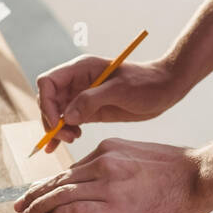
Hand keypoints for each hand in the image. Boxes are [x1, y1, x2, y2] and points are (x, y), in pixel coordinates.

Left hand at [13, 137, 212, 212]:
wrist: (198, 176)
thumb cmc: (176, 170)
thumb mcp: (139, 157)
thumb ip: (116, 167)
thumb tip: (100, 187)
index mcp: (108, 149)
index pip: (70, 169)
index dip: (50, 184)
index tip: (39, 193)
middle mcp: (103, 162)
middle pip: (59, 179)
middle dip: (35, 193)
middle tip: (19, 205)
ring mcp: (107, 182)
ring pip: (60, 194)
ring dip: (39, 206)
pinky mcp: (114, 203)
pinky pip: (75, 209)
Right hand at [34, 54, 186, 151]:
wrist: (166, 88)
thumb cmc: (145, 83)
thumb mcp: (120, 89)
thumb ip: (92, 100)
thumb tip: (67, 116)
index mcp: (81, 68)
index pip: (48, 82)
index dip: (47, 102)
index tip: (59, 122)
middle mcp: (77, 81)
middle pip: (49, 100)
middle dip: (52, 119)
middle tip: (68, 137)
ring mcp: (82, 97)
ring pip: (56, 113)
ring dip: (56, 129)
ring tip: (72, 140)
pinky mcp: (90, 111)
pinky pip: (69, 122)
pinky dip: (63, 133)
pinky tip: (67, 143)